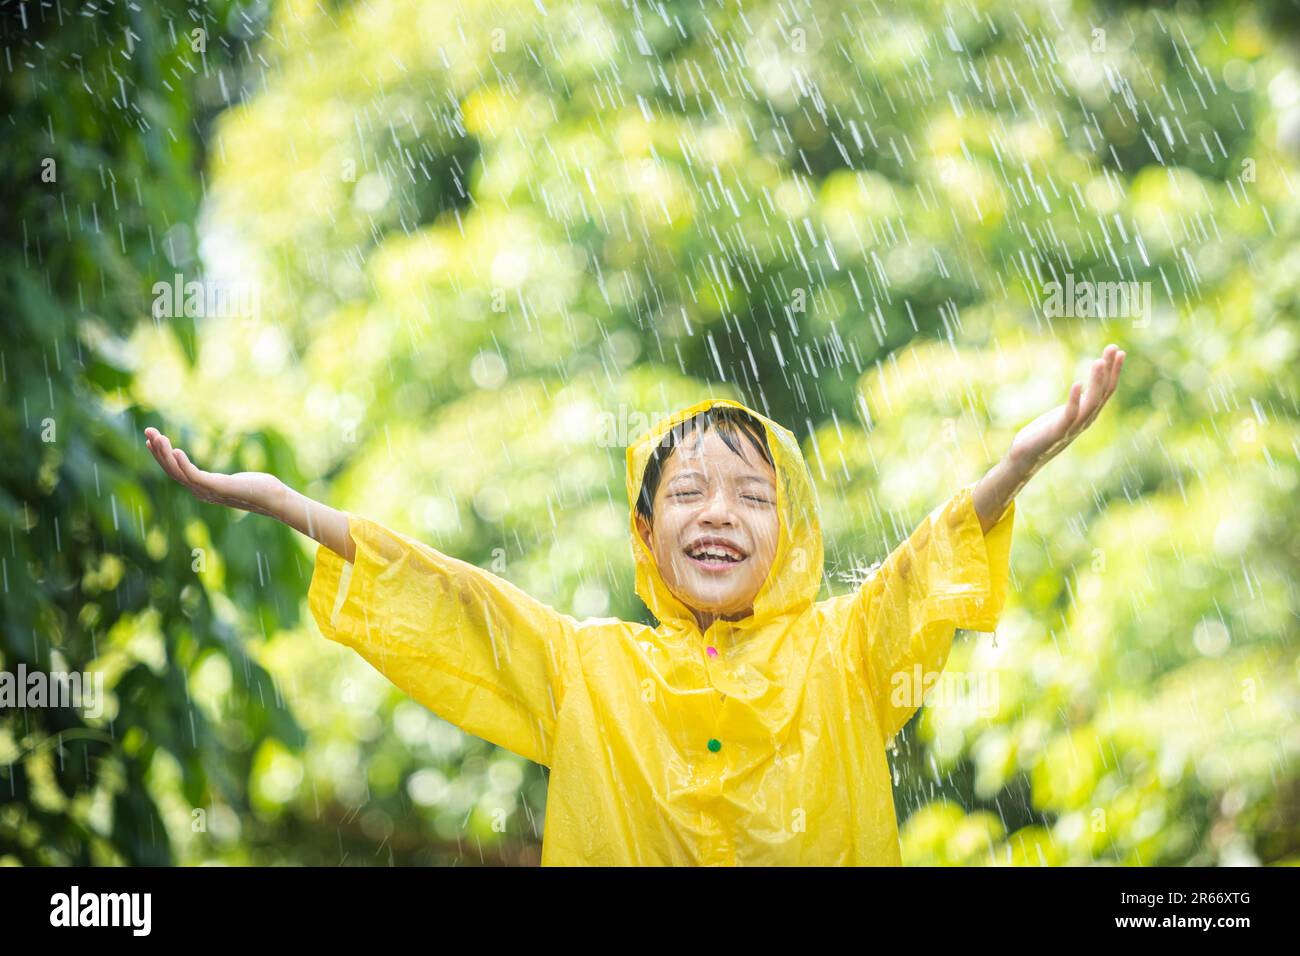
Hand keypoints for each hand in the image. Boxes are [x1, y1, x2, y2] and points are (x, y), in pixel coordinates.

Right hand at [144, 427, 284, 517]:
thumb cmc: (257, 489)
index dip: (161, 456)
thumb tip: (224, 477)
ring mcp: (207, 491)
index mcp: (202, 488)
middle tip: (148, 430)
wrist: (273, 499)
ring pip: (178, 472)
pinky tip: (176, 449)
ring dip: (165, 454)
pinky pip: (193, 476)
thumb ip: (221, 480)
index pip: (175, 471)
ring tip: (157, 436)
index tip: (152, 438)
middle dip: (158, 451)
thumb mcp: (233, 481)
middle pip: (171, 470)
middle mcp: (200, 492)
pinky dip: (183, 463)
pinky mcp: (217, 488)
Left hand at [1007, 344, 1124, 476]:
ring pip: (1091, 402)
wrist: (1025, 458)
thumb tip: (1083, 388)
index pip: (1106, 390)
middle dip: (1110, 370)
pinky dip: (1075, 399)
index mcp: (1087, 415)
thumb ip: (1076, 404)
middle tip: (1114, 348)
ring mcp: (1073, 427)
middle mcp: (1085, 421)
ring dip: (1096, 381)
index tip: (1119, 351)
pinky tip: (1078, 384)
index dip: (1114, 371)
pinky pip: (1070, 415)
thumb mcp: (1064, 414)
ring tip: (1099, 361)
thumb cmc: (1042, 435)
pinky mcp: (1058, 432)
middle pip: (1103, 393)